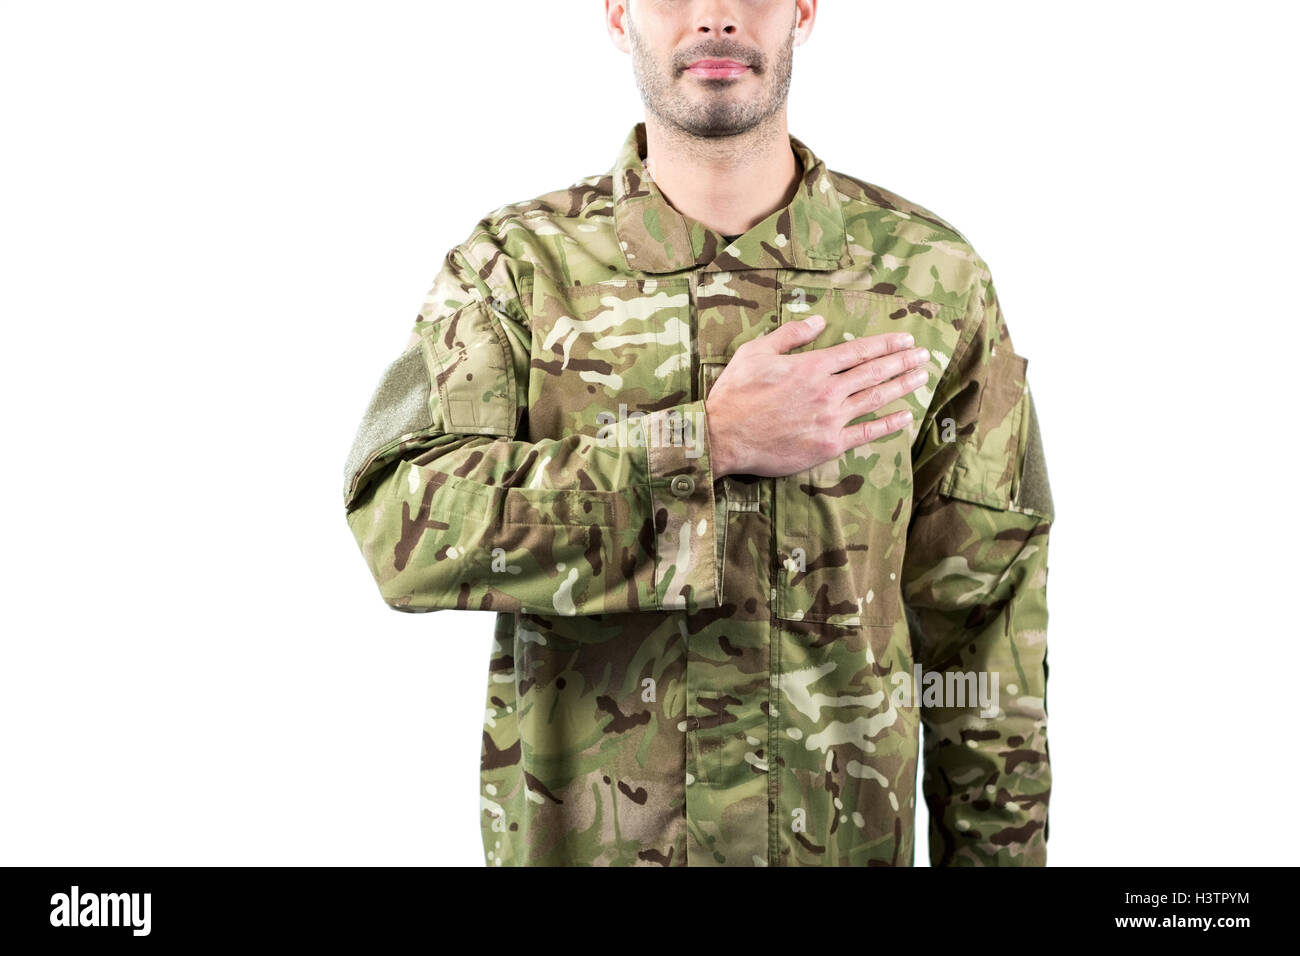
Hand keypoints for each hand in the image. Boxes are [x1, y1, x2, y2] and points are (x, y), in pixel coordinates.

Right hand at [704, 315, 928, 477]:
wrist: (723, 436)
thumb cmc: (735, 394)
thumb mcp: (756, 353)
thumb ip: (790, 335)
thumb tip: (818, 320)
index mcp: (811, 365)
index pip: (858, 350)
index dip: (886, 343)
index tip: (906, 338)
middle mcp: (826, 390)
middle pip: (874, 372)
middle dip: (902, 361)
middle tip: (924, 355)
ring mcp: (830, 418)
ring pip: (875, 398)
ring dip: (902, 386)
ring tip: (921, 377)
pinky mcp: (828, 444)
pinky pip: (866, 432)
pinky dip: (888, 424)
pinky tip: (905, 415)